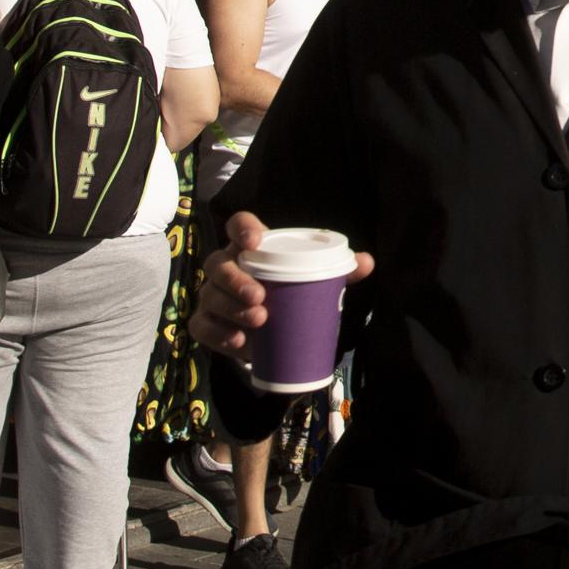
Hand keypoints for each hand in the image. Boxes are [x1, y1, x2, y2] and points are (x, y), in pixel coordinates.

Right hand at [193, 211, 374, 357]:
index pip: (238, 225)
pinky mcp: (205, 322)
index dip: (243, 228)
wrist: (266, 330)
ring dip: (231, 309)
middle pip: (218, 264)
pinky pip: (202, 326)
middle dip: (236, 280)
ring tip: (259, 321)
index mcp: (249, 248)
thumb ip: (337, 271)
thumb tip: (367, 262)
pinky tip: (239, 342)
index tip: (255, 242)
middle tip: (261, 298)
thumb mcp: (312, 279)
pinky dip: (219, 335)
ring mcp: (211, 295)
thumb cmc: (288, 292)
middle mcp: (225, 267)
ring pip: (209, 296)